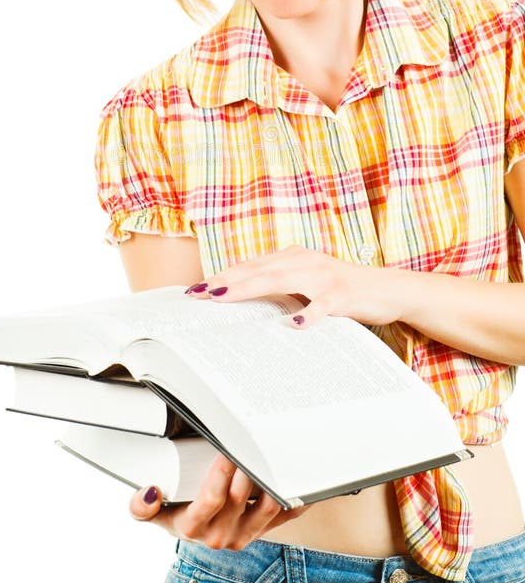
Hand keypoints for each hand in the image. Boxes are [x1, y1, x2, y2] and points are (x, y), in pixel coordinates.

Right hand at [129, 453, 307, 548]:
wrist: (199, 533)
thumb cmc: (178, 513)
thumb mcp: (155, 514)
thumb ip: (142, 507)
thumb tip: (149, 492)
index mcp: (193, 527)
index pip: (210, 500)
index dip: (219, 475)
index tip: (225, 449)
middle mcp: (221, 535)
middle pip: (240, 498)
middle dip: (245, 467)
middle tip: (250, 440)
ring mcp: (246, 534)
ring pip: (267, 507)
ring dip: (270, 480)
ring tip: (270, 453)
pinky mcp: (264, 531)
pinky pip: (286, 514)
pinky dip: (297, 495)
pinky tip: (302, 475)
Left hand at [186, 244, 410, 327]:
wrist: (386, 289)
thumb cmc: (340, 290)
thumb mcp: (306, 284)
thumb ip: (279, 288)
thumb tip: (242, 300)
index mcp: (293, 258)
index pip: (251, 266)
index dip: (223, 276)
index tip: (197, 289)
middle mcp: (304, 261)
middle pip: (258, 270)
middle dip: (226, 281)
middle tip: (199, 293)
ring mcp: (323, 276)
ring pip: (280, 280)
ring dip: (250, 288)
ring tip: (224, 297)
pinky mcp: (342, 294)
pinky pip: (323, 305)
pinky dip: (309, 313)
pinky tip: (295, 324)